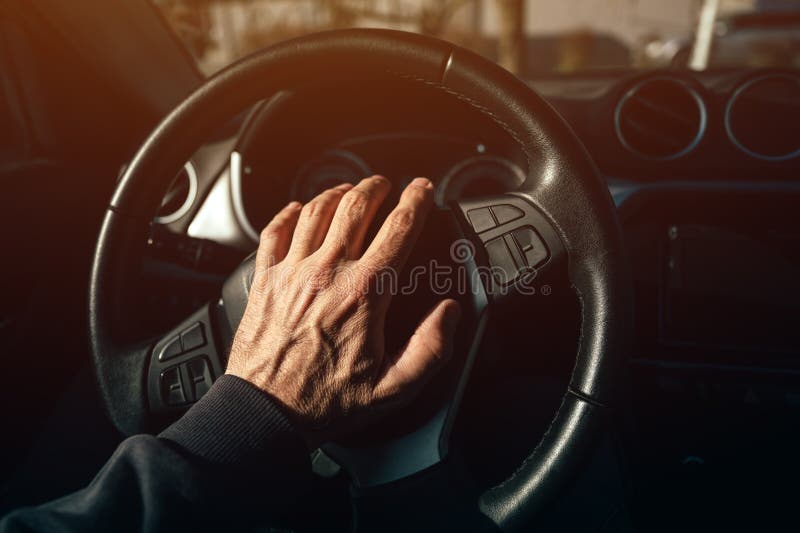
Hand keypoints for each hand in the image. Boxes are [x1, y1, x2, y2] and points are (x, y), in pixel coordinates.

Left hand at [226, 176, 460, 445]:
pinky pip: (275, 230)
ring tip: (349, 190)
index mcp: (364, 294)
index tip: (422, 190)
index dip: (416, 201)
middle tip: (386, 184)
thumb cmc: (324, 401)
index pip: (398, 229)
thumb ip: (430, 349)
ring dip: (338, 192)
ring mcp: (292, 272)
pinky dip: (290, 212)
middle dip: (377, 187)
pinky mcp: (265, 279)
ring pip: (316, 210)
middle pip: (356, 206)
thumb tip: (450, 313)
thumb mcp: (392, 388)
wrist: (265, 412)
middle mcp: (327, 273)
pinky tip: (299, 210)